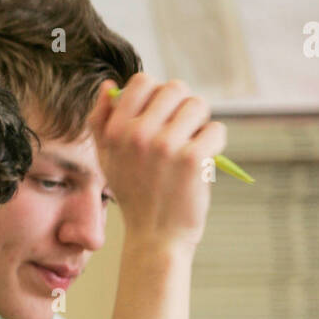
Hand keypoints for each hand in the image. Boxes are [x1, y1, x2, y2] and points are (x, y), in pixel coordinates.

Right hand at [87, 73, 227, 252]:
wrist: (156, 237)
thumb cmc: (135, 195)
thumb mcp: (108, 159)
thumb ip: (102, 121)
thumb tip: (110, 85)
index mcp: (116, 131)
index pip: (142, 82)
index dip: (157, 93)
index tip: (162, 113)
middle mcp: (138, 135)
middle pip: (175, 89)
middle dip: (184, 107)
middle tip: (183, 130)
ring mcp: (167, 146)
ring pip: (199, 106)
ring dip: (201, 123)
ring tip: (193, 145)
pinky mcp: (194, 159)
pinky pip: (215, 130)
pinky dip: (215, 143)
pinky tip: (204, 160)